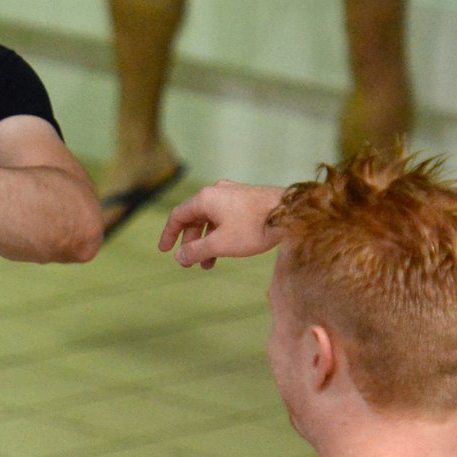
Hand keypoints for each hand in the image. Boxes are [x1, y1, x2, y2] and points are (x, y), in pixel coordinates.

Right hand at [158, 180, 283, 268]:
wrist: (292, 213)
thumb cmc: (254, 227)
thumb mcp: (220, 244)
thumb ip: (196, 251)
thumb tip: (179, 257)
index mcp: (205, 198)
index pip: (178, 215)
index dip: (168, 234)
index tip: (164, 250)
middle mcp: (216, 192)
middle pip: (194, 218)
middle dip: (191, 243)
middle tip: (191, 263)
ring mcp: (232, 194)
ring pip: (211, 219)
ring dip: (207, 242)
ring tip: (209, 264)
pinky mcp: (246, 199)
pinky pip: (224, 217)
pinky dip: (220, 234)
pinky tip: (226, 250)